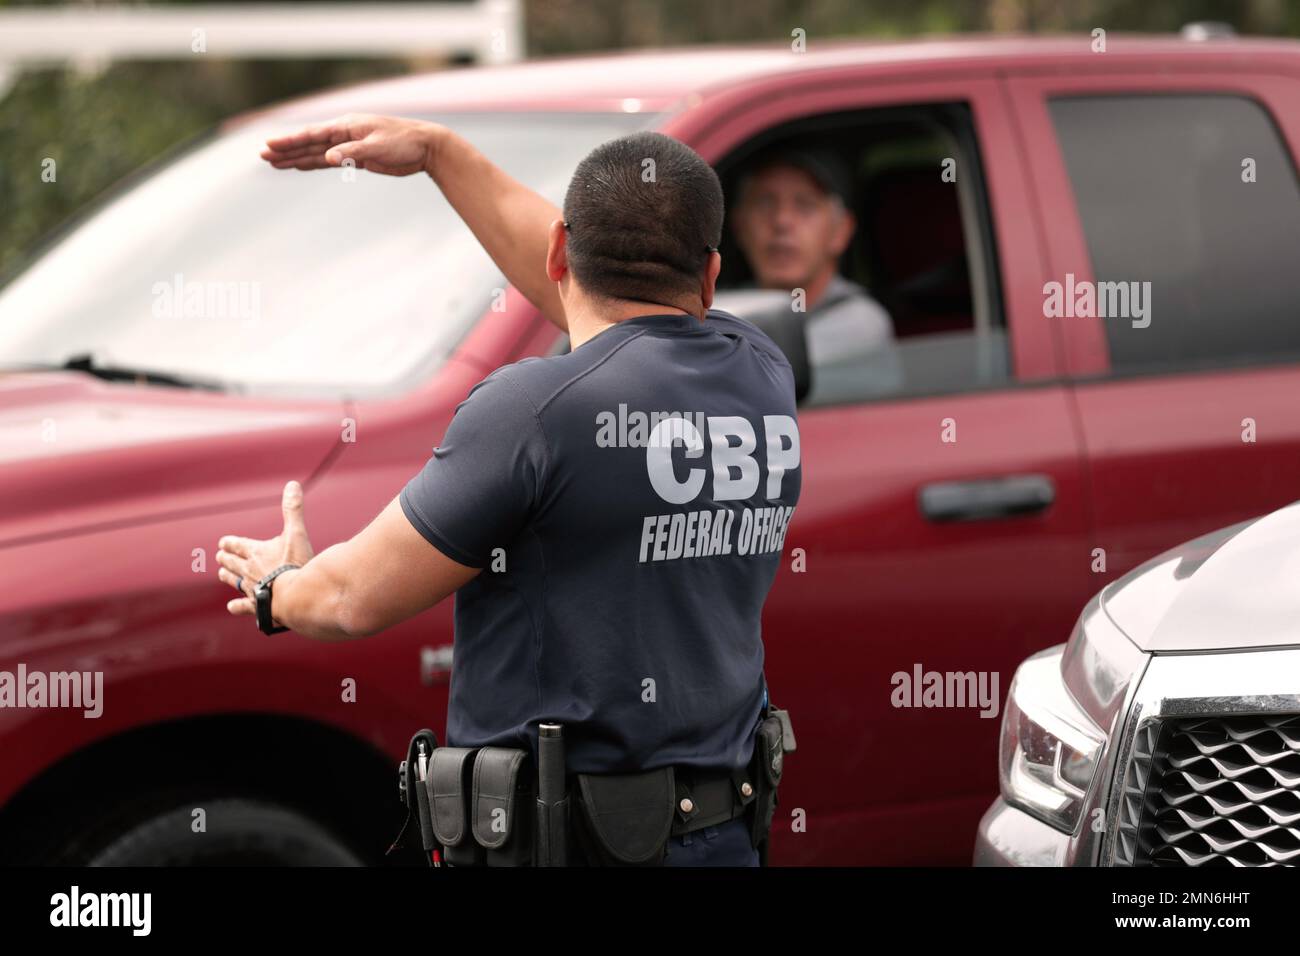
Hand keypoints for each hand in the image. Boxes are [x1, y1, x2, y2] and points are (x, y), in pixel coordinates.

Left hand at [217, 480, 315, 617]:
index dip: (229, 543)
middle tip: (220, 556)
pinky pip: (243, 606)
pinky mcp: (257, 606)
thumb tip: (292, 484)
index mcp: (256, 551)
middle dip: (226, 558)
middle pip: (232, 562)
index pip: (237, 544)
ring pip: (234, 581)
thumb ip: (293, 510)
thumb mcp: (297, 533)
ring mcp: (251, 589)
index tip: (223, 542)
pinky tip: (232, 606)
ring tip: (222, 574)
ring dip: (228, 576)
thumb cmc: (296, 564)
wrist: (295, 595)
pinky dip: (237, 606)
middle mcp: (248, 570)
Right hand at [259, 113, 442, 176]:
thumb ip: (351, 153)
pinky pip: (330, 161)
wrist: (426, 147)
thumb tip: (326, 157)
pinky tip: (301, 165)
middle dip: (286, 150)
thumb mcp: (377, 147)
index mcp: (347, 126)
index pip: (312, 134)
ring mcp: (350, 146)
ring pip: (317, 153)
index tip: (270, 146)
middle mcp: (344, 134)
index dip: (289, 141)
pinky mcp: (358, 158)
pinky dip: (314, 163)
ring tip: (274, 163)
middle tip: (263, 156)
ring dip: (296, 158)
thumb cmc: (404, 143)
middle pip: (309, 143)